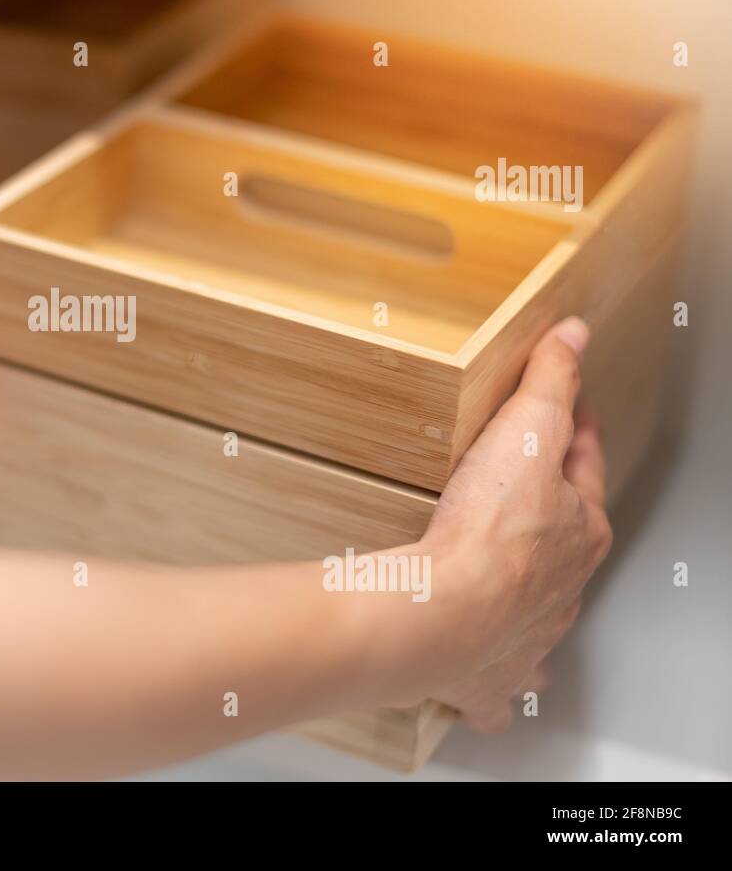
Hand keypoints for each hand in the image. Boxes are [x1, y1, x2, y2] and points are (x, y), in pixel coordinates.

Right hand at [415, 317, 611, 730]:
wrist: (439, 614)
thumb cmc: (483, 535)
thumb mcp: (524, 431)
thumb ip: (548, 383)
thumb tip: (574, 338)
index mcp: (579, 532)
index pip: (585, 472)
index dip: (576, 438)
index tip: (569, 418)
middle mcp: (562, 590)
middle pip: (566, 545)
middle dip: (557, 521)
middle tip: (531, 496)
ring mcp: (527, 636)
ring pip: (543, 616)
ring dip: (535, 601)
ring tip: (508, 586)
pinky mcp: (487, 676)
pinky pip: (500, 686)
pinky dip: (495, 681)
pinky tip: (482, 676)